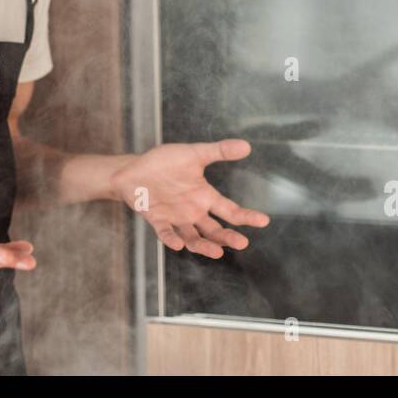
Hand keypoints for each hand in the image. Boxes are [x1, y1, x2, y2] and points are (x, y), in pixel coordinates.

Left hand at [109, 139, 269, 257]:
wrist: (134, 169)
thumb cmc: (164, 162)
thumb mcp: (194, 154)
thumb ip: (219, 151)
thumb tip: (246, 146)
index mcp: (204, 196)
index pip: (230, 210)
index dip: (246, 216)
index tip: (263, 221)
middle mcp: (193, 211)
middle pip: (215, 229)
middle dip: (228, 237)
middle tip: (242, 243)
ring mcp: (175, 218)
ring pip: (193, 237)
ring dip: (204, 246)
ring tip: (217, 252)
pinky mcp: (157, 220)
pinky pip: (165, 233)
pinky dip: (172, 239)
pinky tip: (178, 244)